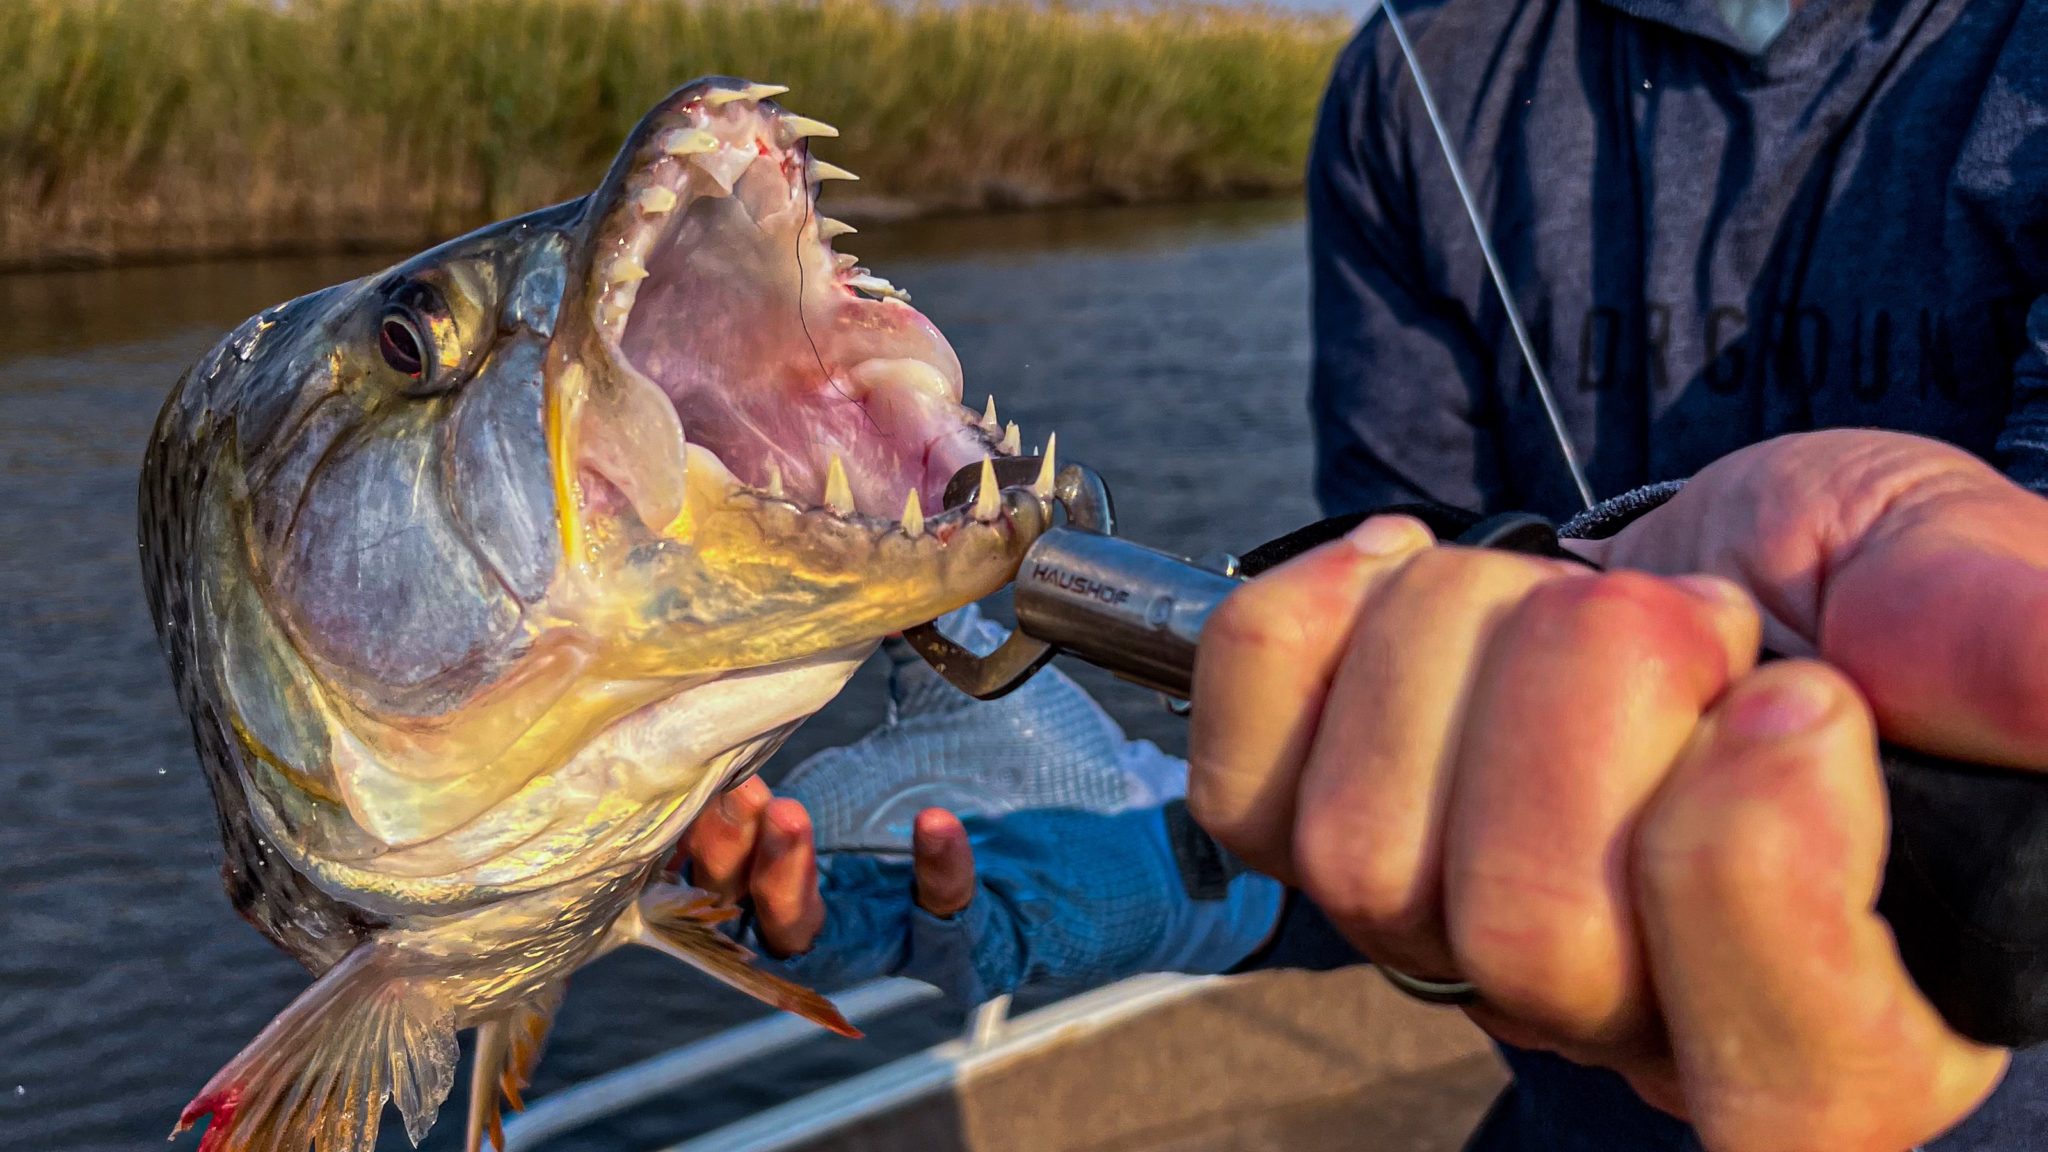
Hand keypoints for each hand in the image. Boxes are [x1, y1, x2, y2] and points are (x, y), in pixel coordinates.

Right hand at [674, 604, 1284, 1003]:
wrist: (1142, 813)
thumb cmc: (1039, 762)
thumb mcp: (946, 698)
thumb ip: (888, 650)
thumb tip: (841, 568)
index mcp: (831, 833)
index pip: (730, 844)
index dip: (694, 813)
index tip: (683, 751)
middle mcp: (854, 891)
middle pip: (740, 907)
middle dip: (718, 857)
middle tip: (729, 793)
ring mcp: (911, 926)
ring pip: (816, 940)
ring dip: (788, 887)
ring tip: (788, 818)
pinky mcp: (984, 947)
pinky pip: (943, 930)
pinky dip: (935, 878)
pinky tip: (938, 824)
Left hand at [1185, 431, 2047, 1150]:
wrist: (1721, 560)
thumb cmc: (1860, 601)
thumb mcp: (1961, 593)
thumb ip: (2002, 639)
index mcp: (1847, 1026)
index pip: (1778, 1079)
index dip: (1757, 872)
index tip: (1798, 694)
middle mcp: (1632, 1022)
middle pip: (1532, 937)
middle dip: (1597, 700)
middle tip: (1692, 615)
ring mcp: (1454, 944)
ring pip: (1367, 855)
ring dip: (1463, 647)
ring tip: (1563, 595)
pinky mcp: (1332, 836)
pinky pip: (1242, 783)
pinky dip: (1296, 640)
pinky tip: (1393, 570)